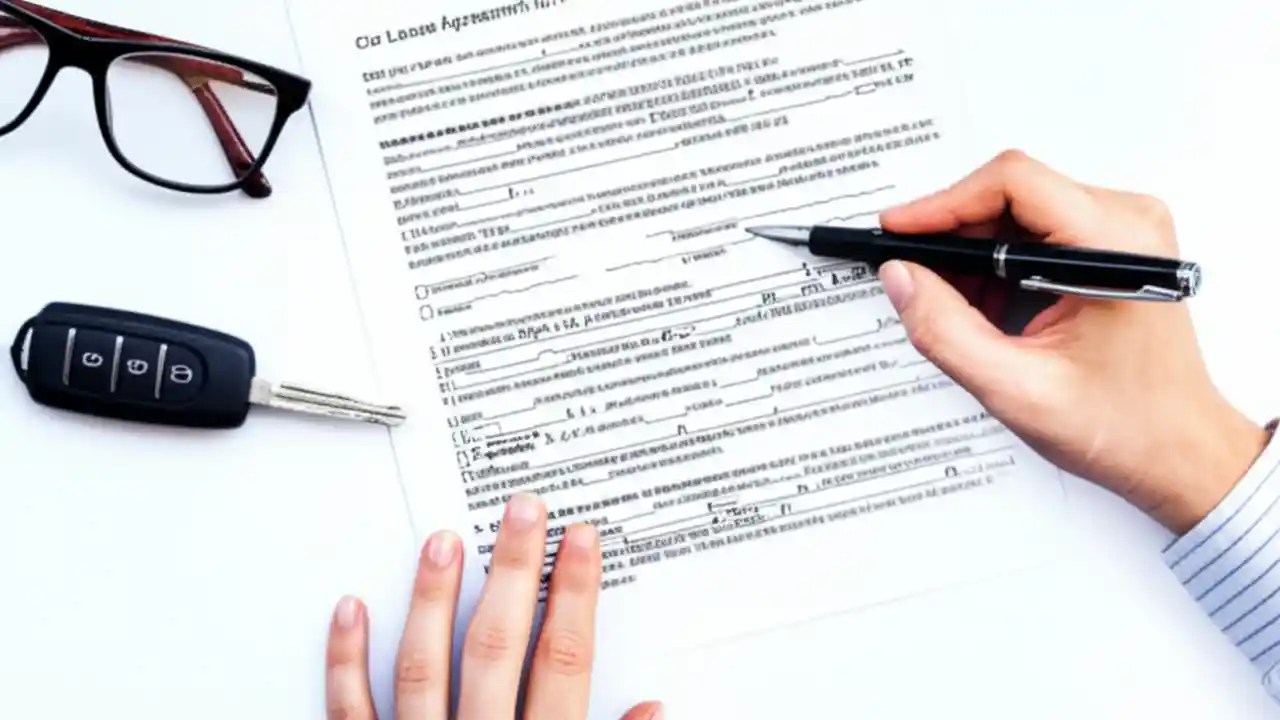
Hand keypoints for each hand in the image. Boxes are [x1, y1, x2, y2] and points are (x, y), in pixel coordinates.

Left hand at [325, 493, 661, 719]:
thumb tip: (652, 711)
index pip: (563, 663)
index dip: (574, 595)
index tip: (578, 542)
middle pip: (497, 648)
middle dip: (512, 572)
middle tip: (521, 511)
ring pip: (424, 667)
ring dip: (433, 600)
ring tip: (442, 542)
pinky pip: (352, 711)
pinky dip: (347, 661)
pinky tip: (351, 610)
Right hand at [877, 150, 1270, 533]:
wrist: (1178, 450)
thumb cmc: (1124, 426)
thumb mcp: (1016, 388)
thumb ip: (946, 331)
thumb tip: (900, 278)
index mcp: (1114, 246)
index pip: (1013, 184)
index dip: (944, 203)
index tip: (899, 231)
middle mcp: (1127, 224)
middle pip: (1013, 193)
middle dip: (954, 235)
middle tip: (914, 277)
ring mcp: (1122, 232)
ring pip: (1019, 211)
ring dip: (976, 254)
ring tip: (960, 309)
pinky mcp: (1112, 247)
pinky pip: (1037, 231)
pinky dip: (999, 264)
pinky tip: (989, 309)